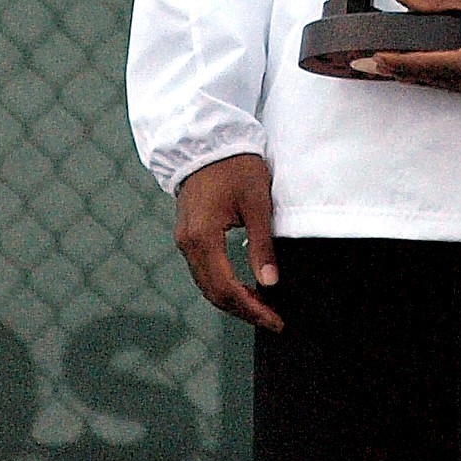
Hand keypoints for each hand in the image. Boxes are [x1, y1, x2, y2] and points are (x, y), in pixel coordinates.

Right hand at [173, 153, 282, 330]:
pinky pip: (203, 270)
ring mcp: (184, 239)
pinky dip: (223, 284)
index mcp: (203, 238)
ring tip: (262, 307)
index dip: (252, 309)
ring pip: (206, 284)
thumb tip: (270, 283)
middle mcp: (187, 243)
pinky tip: (244, 286)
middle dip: (243, 310)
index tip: (275, 320)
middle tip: (272, 320)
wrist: (208, 139)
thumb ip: (262, 244)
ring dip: (232, 300)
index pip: (227, 289)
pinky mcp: (188, 233)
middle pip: (213, 293)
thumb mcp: (257, 201)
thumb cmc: (236, 165)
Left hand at [372, 0, 460, 105]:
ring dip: (428, 79)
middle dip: (405, 72)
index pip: (424, 66)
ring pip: (452, 89)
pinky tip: (437, 74)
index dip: (396, 63)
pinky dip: (454, 82)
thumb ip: (432, 0)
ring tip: (401, 69)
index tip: (374, 59)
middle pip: (435, 82)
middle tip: (377, 66)